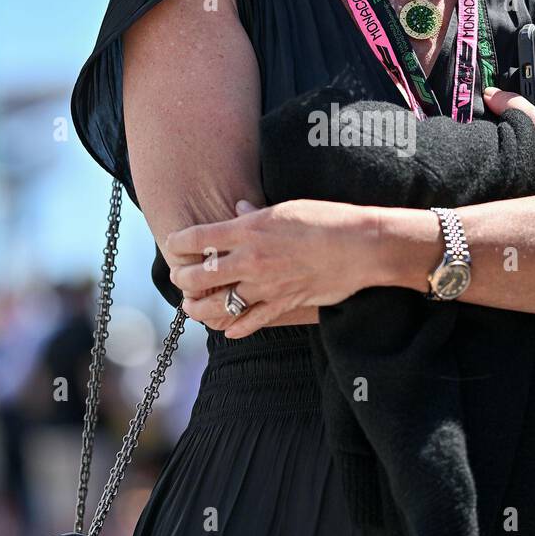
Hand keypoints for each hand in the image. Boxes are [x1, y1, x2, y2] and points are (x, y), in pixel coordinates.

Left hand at [165, 197, 376, 337]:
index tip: (173, 244)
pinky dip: (234, 327)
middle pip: (199, 275)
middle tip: (179, 278)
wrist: (361, 246)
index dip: (178, 242)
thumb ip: (256, 214)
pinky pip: (250, 322)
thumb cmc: (326, 220)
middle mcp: (251, 259)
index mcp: (249, 229)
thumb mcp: (286, 208)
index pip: (197, 238)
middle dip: (182, 278)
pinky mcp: (282, 304)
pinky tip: (226, 327)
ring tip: (192, 306)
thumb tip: (239, 209)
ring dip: (199, 307)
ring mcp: (266, 285)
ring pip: (218, 304)